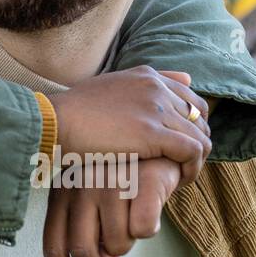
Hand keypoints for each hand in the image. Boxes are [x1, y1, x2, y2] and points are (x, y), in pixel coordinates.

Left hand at [42, 156, 184, 256]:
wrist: (158, 142)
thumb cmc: (124, 177)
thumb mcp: (99, 203)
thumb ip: (95, 235)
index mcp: (63, 193)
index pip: (53, 247)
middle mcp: (80, 186)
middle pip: (82, 252)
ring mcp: (109, 182)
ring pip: (117, 243)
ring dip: (128, 247)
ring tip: (133, 225)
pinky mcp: (139, 181)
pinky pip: (144, 230)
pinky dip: (150, 229)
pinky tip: (151, 211)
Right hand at [47, 66, 210, 187]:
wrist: (54, 122)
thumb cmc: (75, 111)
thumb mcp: (112, 86)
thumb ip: (146, 83)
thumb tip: (187, 78)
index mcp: (147, 76)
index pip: (191, 98)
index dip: (193, 125)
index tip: (180, 146)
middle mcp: (156, 87)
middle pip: (200, 118)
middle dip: (198, 142)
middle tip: (183, 164)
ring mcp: (156, 109)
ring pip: (200, 137)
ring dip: (196, 160)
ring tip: (181, 176)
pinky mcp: (153, 134)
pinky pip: (192, 153)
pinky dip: (191, 169)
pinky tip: (179, 180)